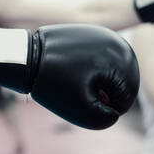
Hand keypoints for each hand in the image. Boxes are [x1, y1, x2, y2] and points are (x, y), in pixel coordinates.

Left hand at [0, 24, 138, 129]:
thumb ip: (105, 119)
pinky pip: (100, 60)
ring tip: (74, 81)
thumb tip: (115, 113)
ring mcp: (106, 36)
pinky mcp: (93, 34)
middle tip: (77, 90)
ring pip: (110, 72)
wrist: (27, 55)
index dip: (105, 108)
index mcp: (122, 59)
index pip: (126, 97)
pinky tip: (72, 71)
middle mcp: (119, 43)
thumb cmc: (54, 83)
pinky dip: (90, 70)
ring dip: (97, 83)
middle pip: (120, 83)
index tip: (81, 98)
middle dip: (102, 94)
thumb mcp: (82, 111)